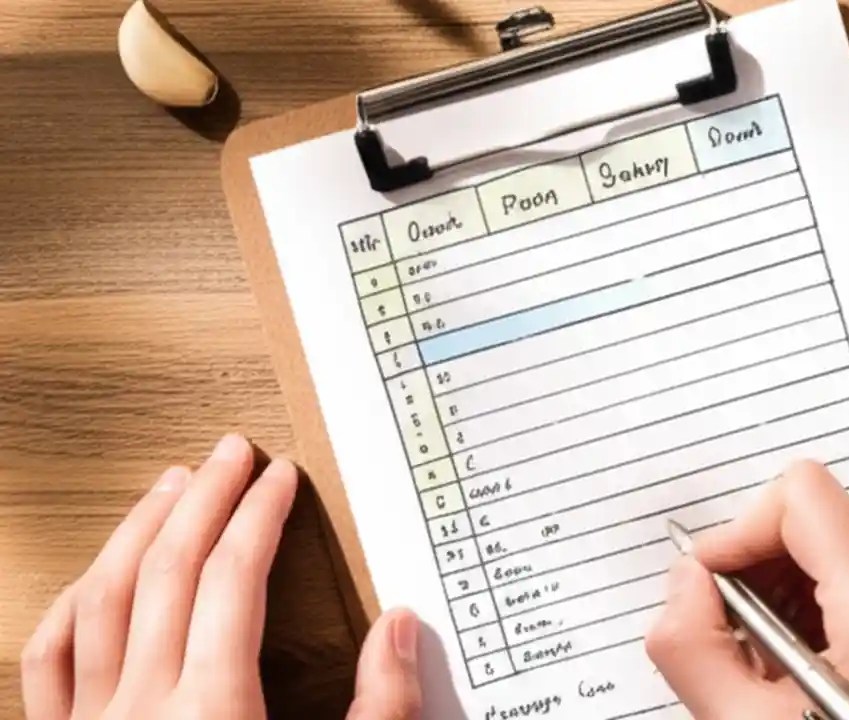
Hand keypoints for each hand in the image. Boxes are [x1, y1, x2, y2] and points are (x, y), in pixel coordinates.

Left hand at [21, 434, 423, 719]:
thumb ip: (381, 711)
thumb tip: (401, 626)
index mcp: (213, 711)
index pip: (232, 579)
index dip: (259, 517)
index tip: (280, 477)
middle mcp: (140, 710)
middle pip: (167, 569)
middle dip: (204, 499)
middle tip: (231, 450)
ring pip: (100, 600)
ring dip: (136, 531)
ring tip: (169, 484)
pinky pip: (47, 664)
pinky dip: (70, 607)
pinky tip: (91, 581)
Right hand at [645, 461, 848, 719]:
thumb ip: (693, 645)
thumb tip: (686, 581)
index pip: (800, 496)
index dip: (737, 533)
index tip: (709, 583)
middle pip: (817, 520)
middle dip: (760, 572)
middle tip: (737, 641)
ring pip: (837, 548)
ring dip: (787, 594)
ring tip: (775, 668)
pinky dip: (822, 609)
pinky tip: (808, 670)